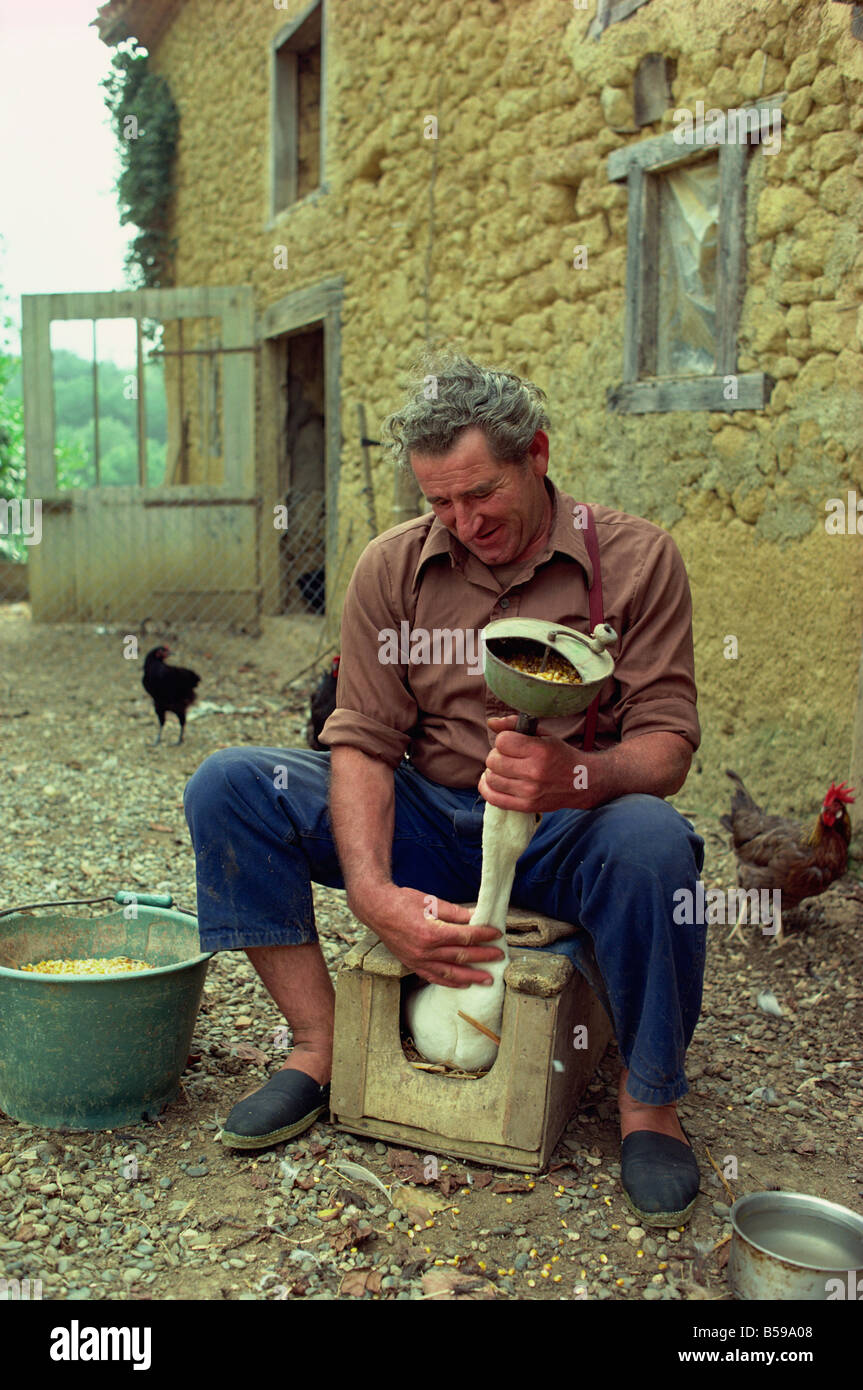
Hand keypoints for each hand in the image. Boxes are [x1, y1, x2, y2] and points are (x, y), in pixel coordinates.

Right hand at [346, 882, 504, 986]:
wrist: (377, 909)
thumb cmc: (403, 901)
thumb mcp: (430, 901)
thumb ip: (455, 912)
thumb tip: (476, 917)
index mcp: (432, 932)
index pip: (465, 936)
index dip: (483, 935)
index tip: (496, 934)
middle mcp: (426, 950)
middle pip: (461, 956)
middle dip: (483, 956)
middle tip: (499, 957)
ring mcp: (418, 960)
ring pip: (450, 972)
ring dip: (471, 977)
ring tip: (487, 979)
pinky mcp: (412, 964)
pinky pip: (434, 977)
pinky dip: (450, 982)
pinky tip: (463, 984)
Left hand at [478, 715, 597, 812]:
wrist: (582, 782)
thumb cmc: (560, 754)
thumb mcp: (543, 734)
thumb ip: (515, 725)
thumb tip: (491, 723)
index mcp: (540, 751)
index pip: (502, 741)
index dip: (504, 739)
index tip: (512, 742)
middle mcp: (535, 772)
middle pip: (493, 760)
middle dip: (497, 755)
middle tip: (508, 756)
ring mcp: (530, 792)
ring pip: (491, 779)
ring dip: (493, 771)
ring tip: (504, 769)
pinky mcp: (527, 806)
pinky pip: (493, 798)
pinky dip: (487, 788)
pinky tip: (492, 781)